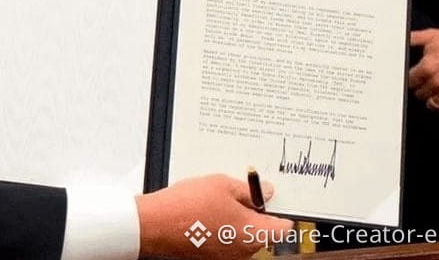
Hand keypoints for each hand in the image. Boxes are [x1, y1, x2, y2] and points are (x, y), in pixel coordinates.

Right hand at [135, 174, 293, 259]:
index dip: (279, 209)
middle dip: (253, 212)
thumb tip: (266, 192)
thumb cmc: (187, 206)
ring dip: (234, 219)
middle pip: (261, 231)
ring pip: (241, 235)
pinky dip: (219, 227)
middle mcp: (244, 251)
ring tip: (215, 201)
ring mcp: (226, 257)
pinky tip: (204, 213)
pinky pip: (224, 240)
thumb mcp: (223, 185)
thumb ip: (249, 190)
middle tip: (237, 192)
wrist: (155, 224)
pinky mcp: (210, 257)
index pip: (283, 226)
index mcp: (254, 233)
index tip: (271, 198)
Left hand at [409, 28, 438, 117]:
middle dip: (421, 89)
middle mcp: (438, 81)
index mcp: (428, 67)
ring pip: (432, 104)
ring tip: (433, 95)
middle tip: (425, 86)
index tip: (415, 79)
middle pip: (420, 93)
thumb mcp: (431, 36)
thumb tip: (400, 39)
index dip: (411, 80)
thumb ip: (413, 39)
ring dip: (432, 100)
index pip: (410, 82)